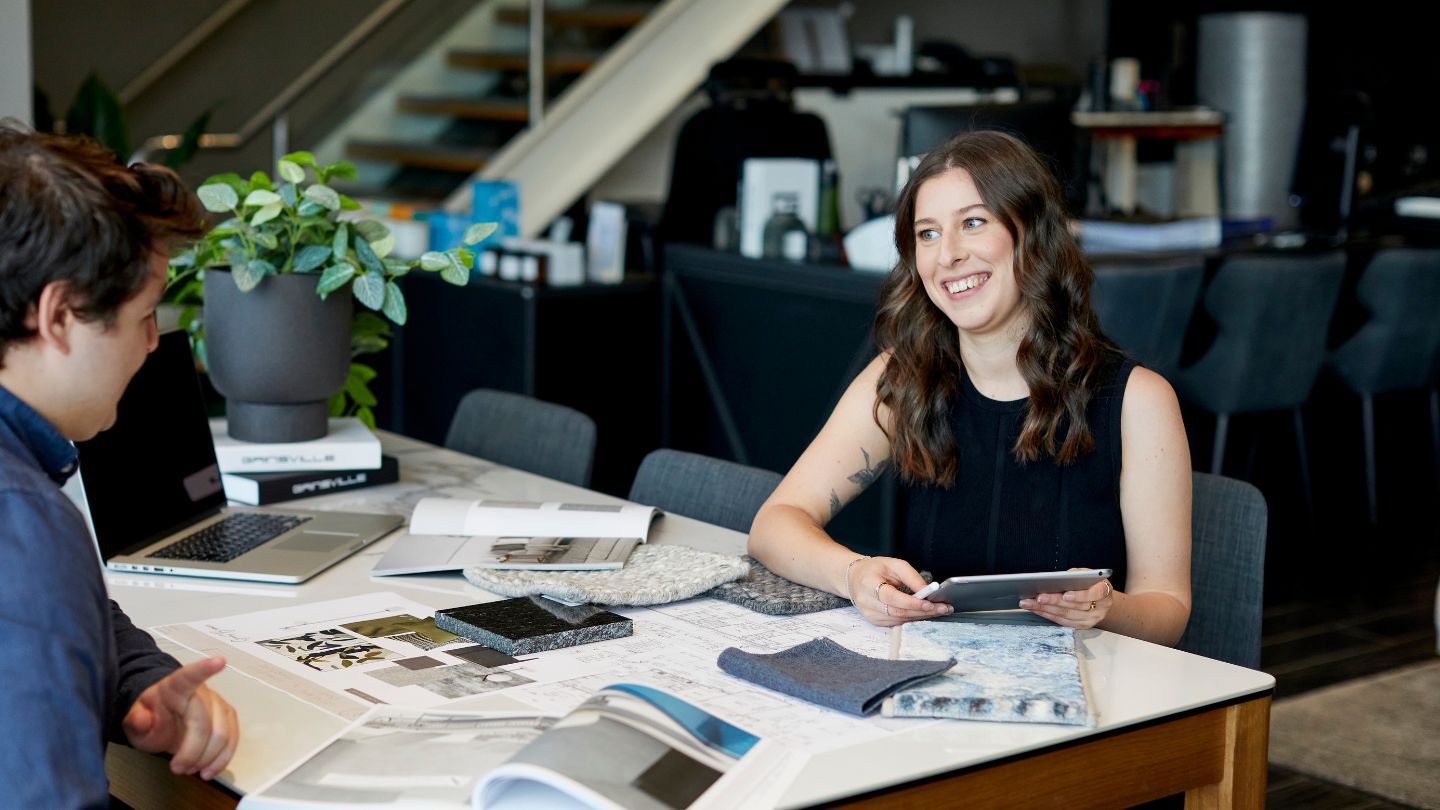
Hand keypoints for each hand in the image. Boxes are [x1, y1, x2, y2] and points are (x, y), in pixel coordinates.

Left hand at [123, 656, 238, 780]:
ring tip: (190, 770)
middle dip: (192, 752)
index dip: (204, 669)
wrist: (162, 717)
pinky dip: (222, 759)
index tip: (219, 661)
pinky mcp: (228, 717)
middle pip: (204, 723)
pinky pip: (232, 739)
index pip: (189, 676)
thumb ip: (137, 720)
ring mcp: (218, 703)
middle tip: (177, 768)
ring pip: (222, 734)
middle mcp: (201, 692)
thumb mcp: (134, 720)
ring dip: (207, 758)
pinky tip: (210, 769)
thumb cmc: (151, 717)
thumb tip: (143, 720)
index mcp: (174, 687)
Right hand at [850, 556, 951, 626]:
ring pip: (899, 620)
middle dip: (923, 611)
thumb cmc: (875, 569)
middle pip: (898, 612)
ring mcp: (869, 614)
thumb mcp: (894, 564)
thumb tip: (928, 590)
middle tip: (943, 608)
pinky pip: (897, 623)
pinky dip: (912, 618)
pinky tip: (924, 613)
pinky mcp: (874, 621)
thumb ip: (911, 576)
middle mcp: (866, 602)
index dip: (912, 602)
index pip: (892, 597)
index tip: (930, 603)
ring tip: (939, 610)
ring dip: (921, 616)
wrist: (854, 578)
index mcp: (868, 584)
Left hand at [1020, 569, 1114, 629]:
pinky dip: (1047, 615)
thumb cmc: (1091, 583)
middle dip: (1054, 601)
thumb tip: (1054, 579)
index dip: (1080, 595)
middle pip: (1075, 607)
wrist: (1101, 599)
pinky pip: (1062, 622)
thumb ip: (1075, 575)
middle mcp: (1100, 609)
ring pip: (1066, 616)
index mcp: (1104, 592)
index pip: (1095, 594)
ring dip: (1046, 609)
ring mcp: (1091, 620)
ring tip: (1030, 603)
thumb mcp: (1087, 574)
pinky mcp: (1081, 626)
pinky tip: (1036, 609)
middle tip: (1038, 597)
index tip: (1066, 594)